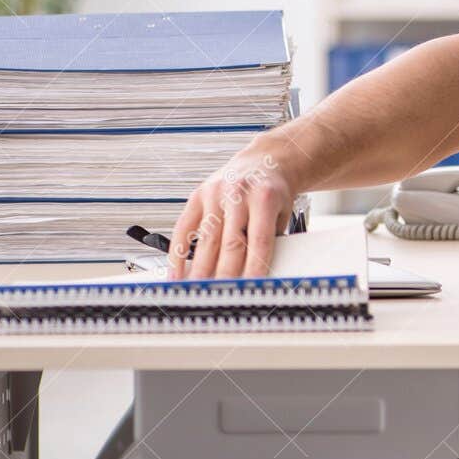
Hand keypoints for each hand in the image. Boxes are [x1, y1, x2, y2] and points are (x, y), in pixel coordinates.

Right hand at [170, 144, 297, 279]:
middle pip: (231, 243)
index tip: (249, 290)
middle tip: (221, 297)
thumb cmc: (273, 193)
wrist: (264, 161)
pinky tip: (177, 274)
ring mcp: (214, 194)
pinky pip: (183, 229)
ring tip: (198, 291)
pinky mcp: (197, 196)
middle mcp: (237, 194)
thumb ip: (270, 240)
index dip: (254, 268)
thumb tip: (256, 278)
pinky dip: (178, 254)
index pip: (259, 240)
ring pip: (206, 239)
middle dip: (226, 275)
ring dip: (201, 269)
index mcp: (264, 198)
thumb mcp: (282, 213)